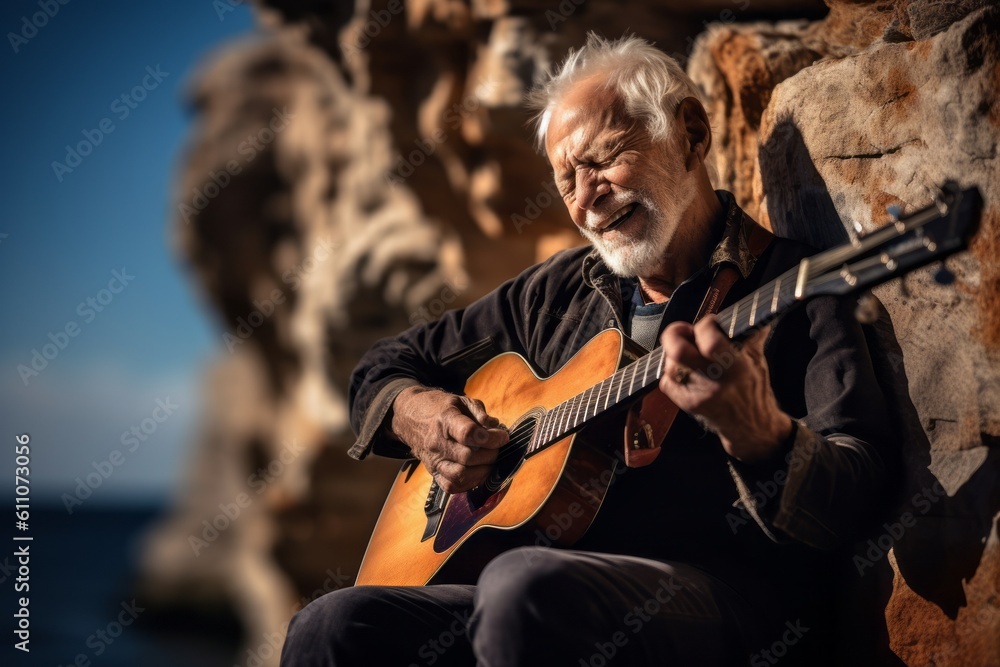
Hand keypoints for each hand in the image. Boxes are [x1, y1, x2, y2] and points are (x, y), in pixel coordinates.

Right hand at [390, 386, 508, 493]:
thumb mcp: (460, 401)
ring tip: (489, 461)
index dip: (490, 438)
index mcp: (445, 420)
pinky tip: (478, 471)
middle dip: (491, 454)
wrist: (409, 418)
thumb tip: (495, 427)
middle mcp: (436, 443)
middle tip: (498, 448)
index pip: (468, 434)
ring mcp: (433, 460)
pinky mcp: (433, 472)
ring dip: (482, 471)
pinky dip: (470, 483)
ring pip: (460, 475)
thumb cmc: (439, 408)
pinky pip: (452, 486)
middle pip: (468, 457)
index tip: (502, 436)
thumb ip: (479, 412)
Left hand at [658, 316, 792, 461]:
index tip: (709, 323)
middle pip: (678, 352)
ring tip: (688, 352)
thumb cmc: (754, 391)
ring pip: (670, 365)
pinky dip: (672, 371)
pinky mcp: (687, 404)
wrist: (751, 428)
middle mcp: (714, 382)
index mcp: (736, 369)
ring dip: (674, 353)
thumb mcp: (758, 362)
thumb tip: (752, 313)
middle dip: (674, 334)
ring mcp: (697, 395)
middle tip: (683, 331)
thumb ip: (751, 336)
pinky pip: (666, 381)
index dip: (705, 325)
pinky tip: (685, 370)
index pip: (711, 341)